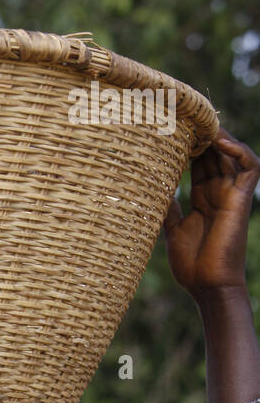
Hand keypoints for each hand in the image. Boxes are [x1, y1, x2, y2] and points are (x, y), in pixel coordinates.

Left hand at [162, 128, 258, 300]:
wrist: (207, 286)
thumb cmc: (190, 265)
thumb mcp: (172, 230)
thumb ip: (168, 208)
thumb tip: (153, 190)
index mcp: (202, 198)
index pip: (197, 162)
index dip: (186, 145)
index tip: (168, 130)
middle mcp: (218, 192)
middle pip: (212, 153)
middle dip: (200, 134)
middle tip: (181, 116)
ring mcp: (231, 194)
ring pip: (230, 153)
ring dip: (218, 137)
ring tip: (200, 123)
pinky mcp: (242, 199)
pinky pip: (249, 165)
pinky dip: (237, 150)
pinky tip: (218, 141)